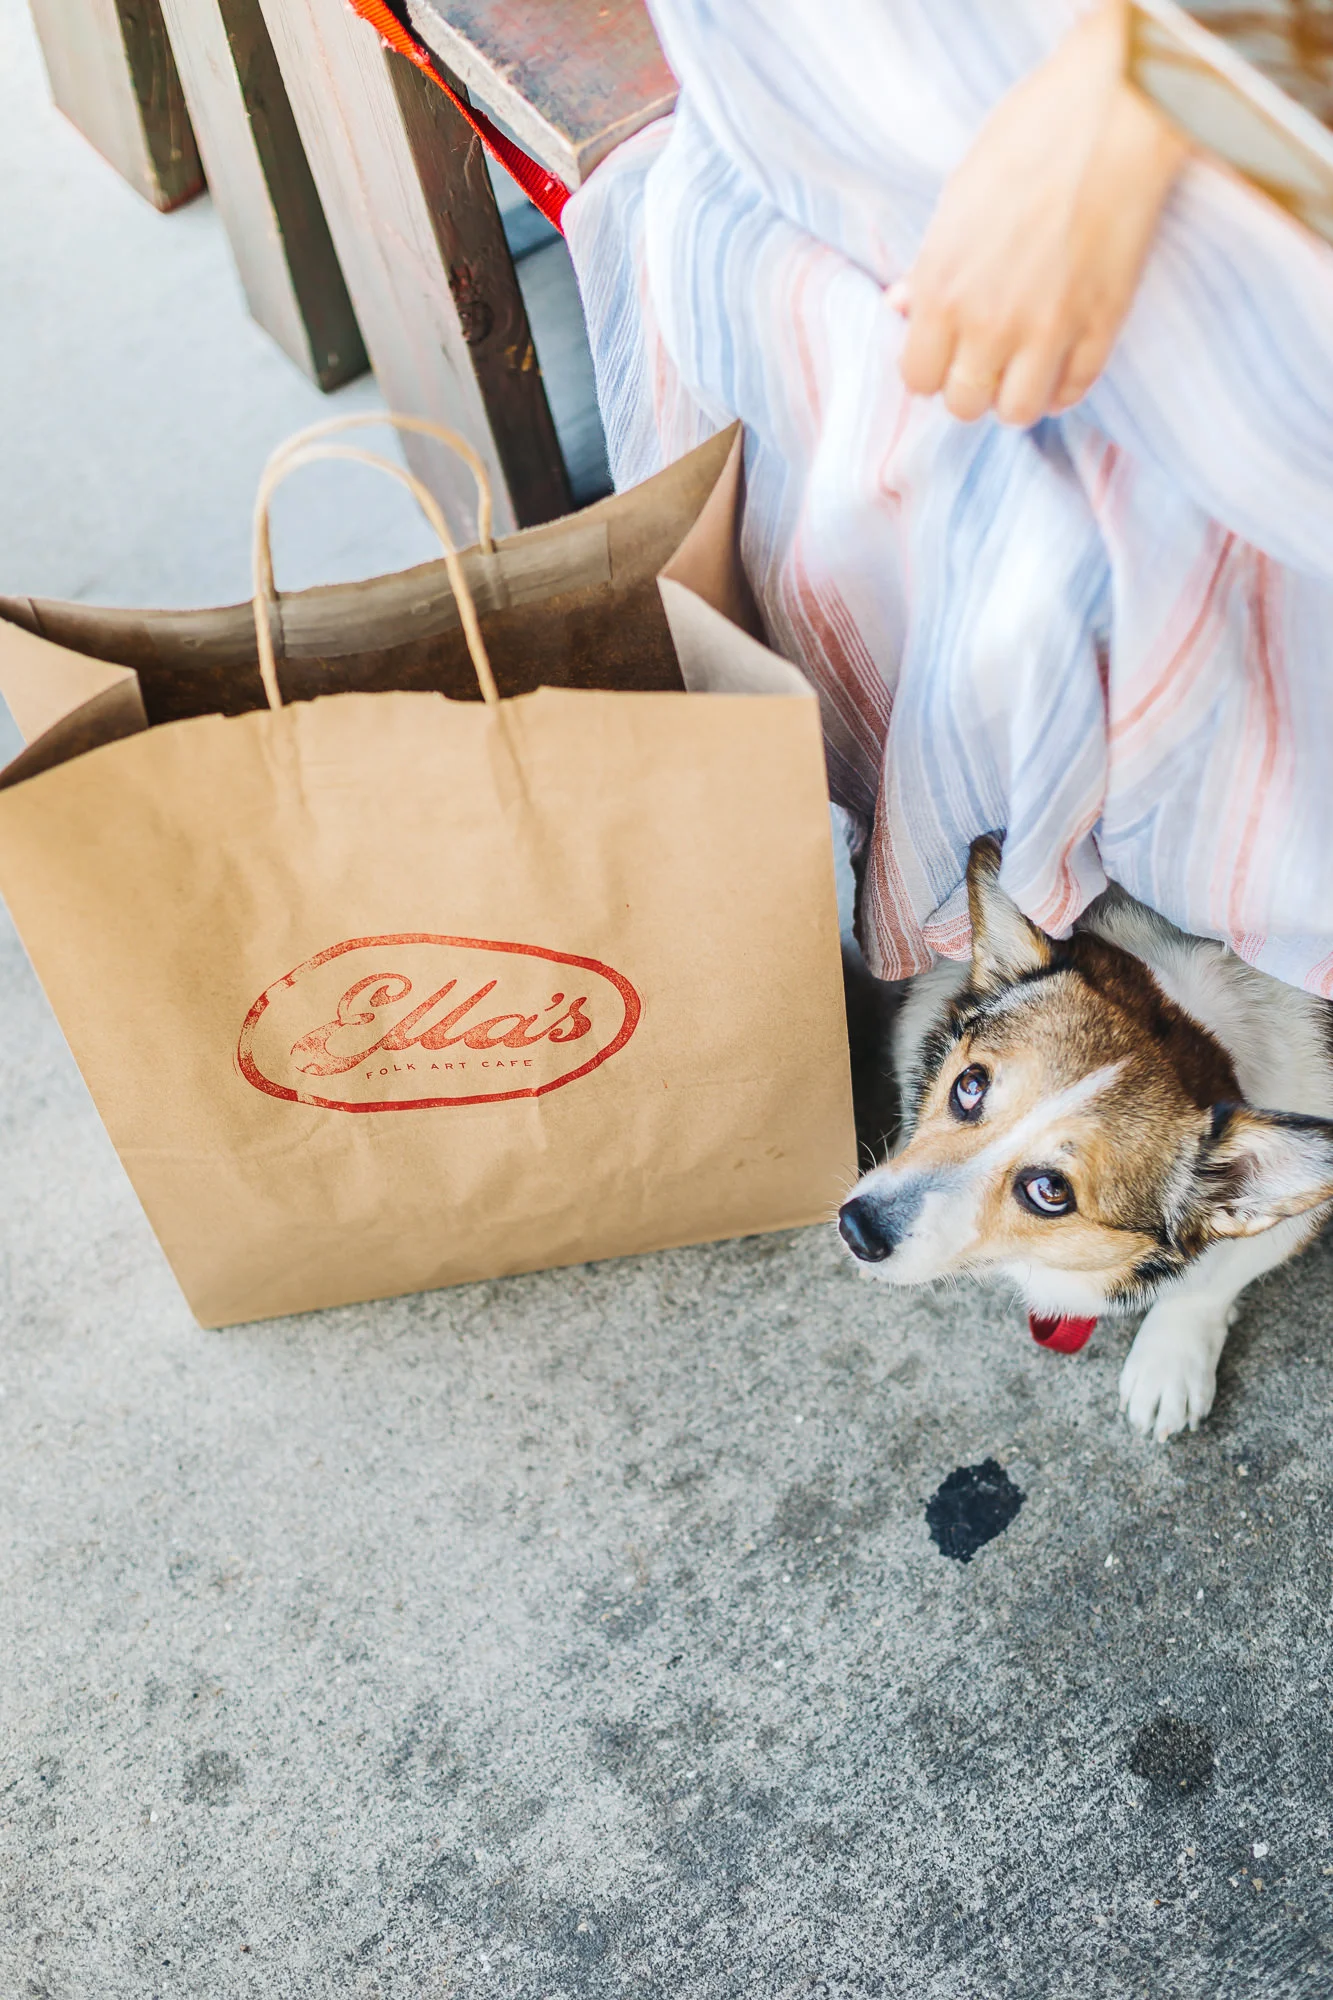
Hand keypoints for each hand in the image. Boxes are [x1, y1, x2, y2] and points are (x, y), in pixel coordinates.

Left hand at [889, 2, 1187, 425]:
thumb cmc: (1027, 140)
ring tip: (1023, 365)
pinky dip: (1064, 385)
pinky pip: (1074, 390)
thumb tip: (901, 306)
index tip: (946, 350)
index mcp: (944, 291)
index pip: (918, 379)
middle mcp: (990, 323)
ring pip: (1018, 412)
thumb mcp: (957, 199)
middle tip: (985, 357)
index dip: (930, 368)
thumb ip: (929, 267)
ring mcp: (1049, 330)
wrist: (1113, 112)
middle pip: (964, 404)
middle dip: (970, 385)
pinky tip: (1061, 361)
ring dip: (1017, 395)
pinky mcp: (1101, 326)